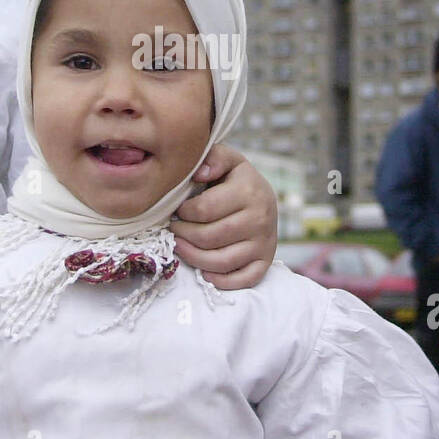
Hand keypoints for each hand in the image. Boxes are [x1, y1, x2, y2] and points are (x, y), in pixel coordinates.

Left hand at [170, 145, 276, 289]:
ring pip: (221, 261)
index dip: (183, 213)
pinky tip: (204, 271)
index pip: (204, 210)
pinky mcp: (265, 261)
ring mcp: (265, 243)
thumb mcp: (226, 159)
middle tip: (173, 229)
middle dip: (183, 235)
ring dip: (193, 257)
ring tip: (179, 246)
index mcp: (249, 191)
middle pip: (209, 237)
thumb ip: (213, 157)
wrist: (263, 196)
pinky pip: (243, 280)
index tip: (177, 210)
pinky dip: (221, 280)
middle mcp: (260, 219)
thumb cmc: (235, 179)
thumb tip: (199, 173)